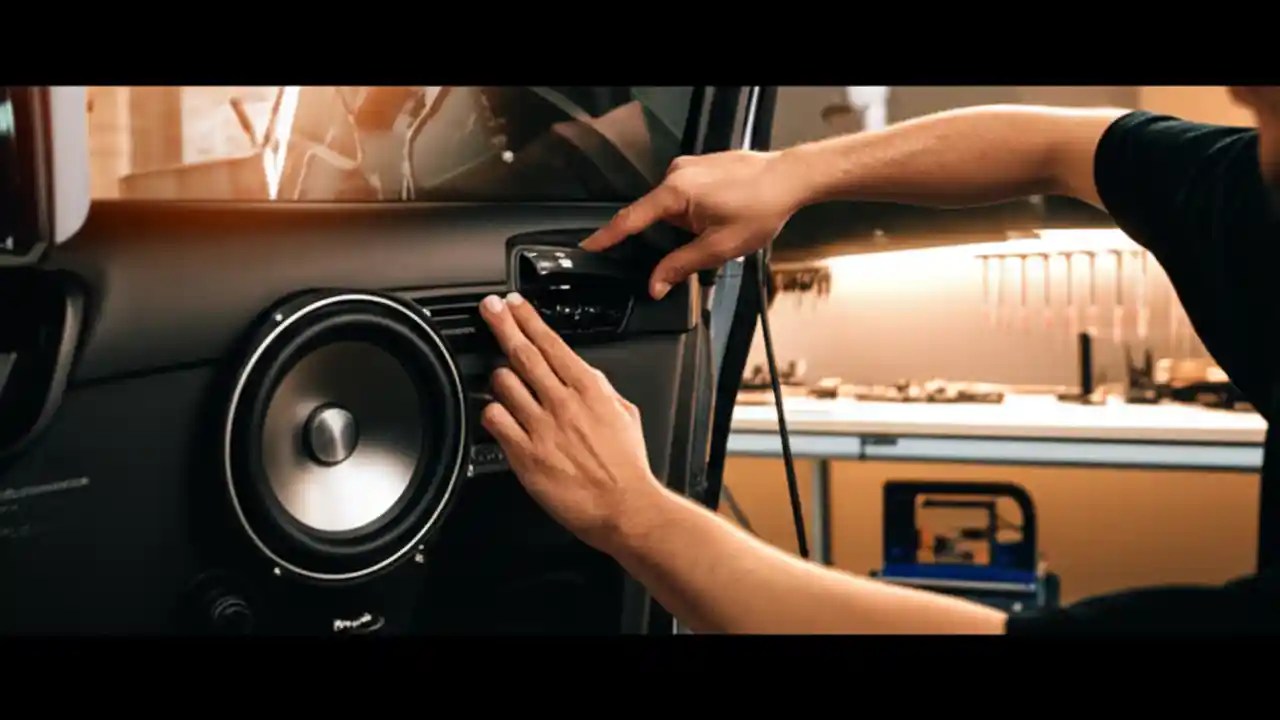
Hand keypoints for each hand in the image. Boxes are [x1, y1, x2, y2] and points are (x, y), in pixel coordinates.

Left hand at [477, 292, 665, 551]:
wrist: (625, 508)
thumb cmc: (627, 467)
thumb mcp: (625, 413)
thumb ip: (600, 388)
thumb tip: (582, 372)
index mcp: (589, 389)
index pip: (550, 342)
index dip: (528, 318)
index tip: (514, 304)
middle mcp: (562, 402)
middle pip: (522, 352)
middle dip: (502, 324)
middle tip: (489, 309)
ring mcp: (541, 427)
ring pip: (503, 382)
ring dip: (499, 376)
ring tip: (503, 380)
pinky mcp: (525, 454)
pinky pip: (494, 420)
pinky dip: (491, 411)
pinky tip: (497, 413)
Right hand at [579, 149, 810, 298]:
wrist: (790, 178)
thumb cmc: (761, 207)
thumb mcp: (719, 247)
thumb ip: (681, 266)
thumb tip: (656, 285)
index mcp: (675, 192)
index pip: (630, 219)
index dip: (607, 237)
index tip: (588, 246)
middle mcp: (676, 173)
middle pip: (655, 215)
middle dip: (670, 236)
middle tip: (700, 244)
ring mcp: (689, 167)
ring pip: (673, 206)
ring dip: (688, 223)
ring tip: (723, 225)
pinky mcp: (701, 166)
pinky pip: (685, 193)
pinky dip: (695, 210)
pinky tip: (723, 214)